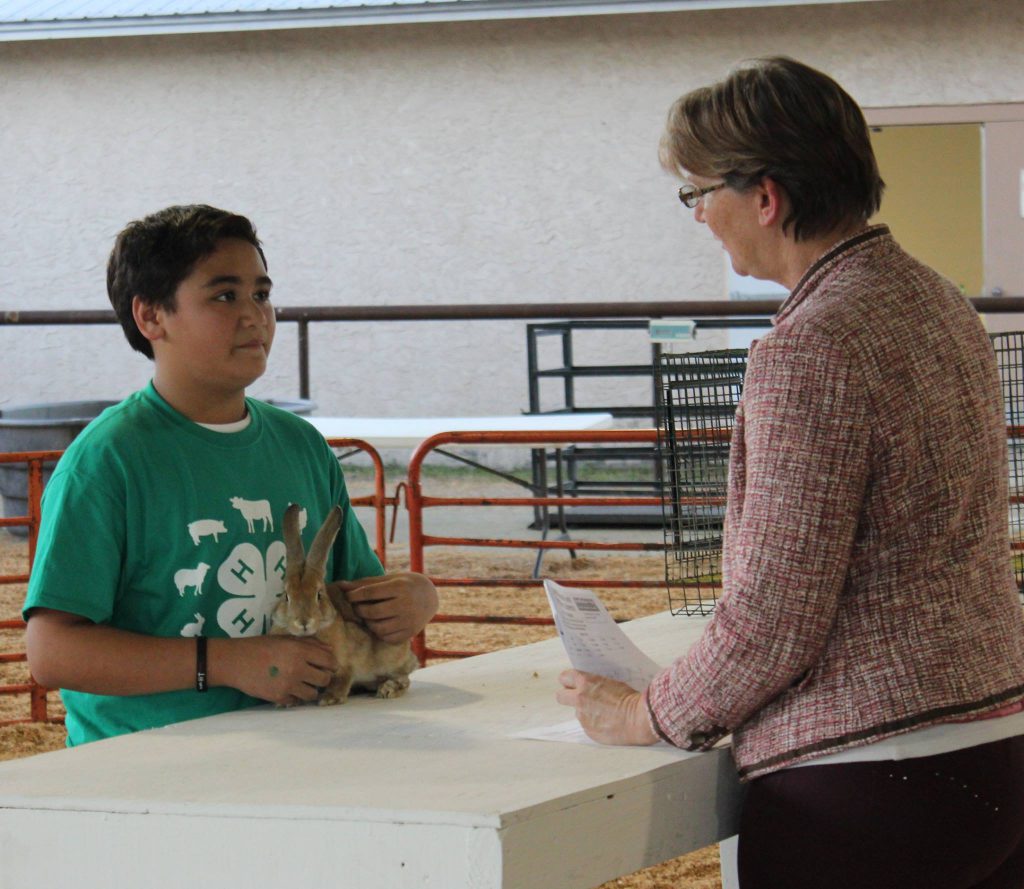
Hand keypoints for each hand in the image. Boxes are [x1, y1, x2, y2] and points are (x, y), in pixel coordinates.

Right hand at [214, 635, 338, 706]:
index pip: (329, 661)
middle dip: (322, 678)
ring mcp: (288, 685)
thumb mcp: (285, 640)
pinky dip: (294, 697)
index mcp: (300, 651)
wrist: (235, 661)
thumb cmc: (260, 647)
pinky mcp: (279, 697)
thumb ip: (310, 644)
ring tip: (302, 684)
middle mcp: (297, 668)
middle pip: (324, 680)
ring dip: (310, 690)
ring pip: (313, 694)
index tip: (328, 667)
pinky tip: (288, 689)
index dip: (331, 665)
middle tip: (315, 676)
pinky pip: (296, 701)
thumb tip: (330, 651)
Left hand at [331, 572, 437, 643]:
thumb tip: (340, 586)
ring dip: (368, 623)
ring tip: (368, 616)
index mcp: (400, 587)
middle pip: (372, 612)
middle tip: (357, 607)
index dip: (355, 595)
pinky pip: (386, 637)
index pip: (370, 592)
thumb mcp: (389, 579)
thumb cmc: (404, 585)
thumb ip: (365, 583)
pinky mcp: (410, 633)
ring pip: (378, 628)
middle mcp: (406, 604)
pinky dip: (379, 632)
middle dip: (359, 610)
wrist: (431, 596)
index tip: (348, 596)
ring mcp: (409, 621)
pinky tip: (380, 623)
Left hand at [555, 669, 658, 745]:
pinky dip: (594, 723)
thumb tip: (587, 686)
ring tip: (603, 712)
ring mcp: (583, 717)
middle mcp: (580, 699)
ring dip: (585, 711)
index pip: (564, 677)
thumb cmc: (630, 698)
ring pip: (577, 712)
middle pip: (560, 696)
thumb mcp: (611, 682)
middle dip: (567, 695)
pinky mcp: (589, 731)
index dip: (568, 680)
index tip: (571, 682)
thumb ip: (594, 684)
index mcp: (586, 683)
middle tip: (577, 697)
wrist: (639, 719)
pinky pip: (587, 725)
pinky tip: (607, 722)